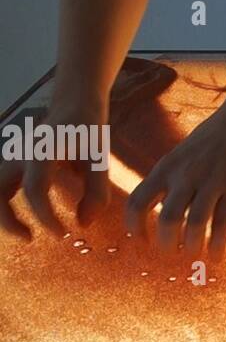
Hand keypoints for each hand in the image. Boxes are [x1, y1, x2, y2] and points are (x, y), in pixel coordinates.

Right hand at [0, 98, 109, 240]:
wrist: (74, 104)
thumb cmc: (88, 132)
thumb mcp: (99, 160)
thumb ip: (96, 192)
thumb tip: (84, 224)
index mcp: (42, 151)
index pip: (34, 189)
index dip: (45, 217)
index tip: (63, 233)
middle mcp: (20, 153)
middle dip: (7, 219)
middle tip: (30, 238)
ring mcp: (11, 156)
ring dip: (2, 214)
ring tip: (26, 234)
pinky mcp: (12, 161)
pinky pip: (0, 186)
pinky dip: (5, 205)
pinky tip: (23, 220)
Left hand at [125, 92, 225, 260]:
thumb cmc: (216, 138)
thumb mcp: (184, 154)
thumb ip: (173, 180)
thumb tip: (166, 212)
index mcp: (167, 167)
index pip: (138, 202)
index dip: (136, 228)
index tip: (143, 241)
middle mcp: (186, 175)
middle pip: (167, 219)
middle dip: (167, 244)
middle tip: (173, 252)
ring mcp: (213, 181)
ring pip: (194, 225)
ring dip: (193, 247)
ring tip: (196, 254)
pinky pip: (223, 224)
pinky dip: (217, 246)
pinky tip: (217, 257)